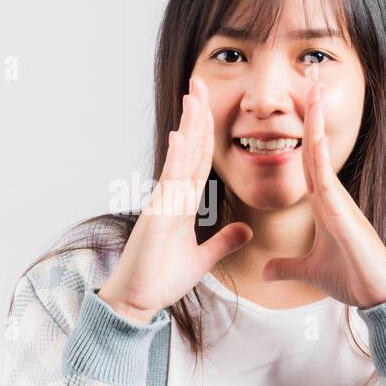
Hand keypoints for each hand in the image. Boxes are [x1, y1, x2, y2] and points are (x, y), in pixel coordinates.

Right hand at [98, 75, 253, 323]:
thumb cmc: (160, 280)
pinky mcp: (157, 217)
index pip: (197, 160)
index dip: (204, 133)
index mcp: (182, 203)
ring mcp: (162, 204)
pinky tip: (181, 137)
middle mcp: (171, 197)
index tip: (208, 105)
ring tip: (193, 97)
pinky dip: (176, 159)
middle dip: (195, 117)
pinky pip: (170, 184)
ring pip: (180, 159)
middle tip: (199, 83)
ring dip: (188, 127)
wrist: (137, 302)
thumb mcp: (203, 259)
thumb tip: (248, 230)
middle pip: (188, 149)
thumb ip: (224, 241)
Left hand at [261, 81, 385, 308]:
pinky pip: (328, 181)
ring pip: (323, 155)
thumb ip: (287, 267)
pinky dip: (319, 158)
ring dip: (318, 123)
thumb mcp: (309, 271)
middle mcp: (333, 197)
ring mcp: (341, 203)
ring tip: (315, 90)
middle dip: (313, 114)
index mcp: (324, 204)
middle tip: (311, 81)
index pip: (308, 160)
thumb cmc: (352, 280)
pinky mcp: (345, 216)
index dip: (303, 133)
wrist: (378, 297)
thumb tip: (266, 271)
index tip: (299, 106)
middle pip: (316, 147)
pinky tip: (313, 137)